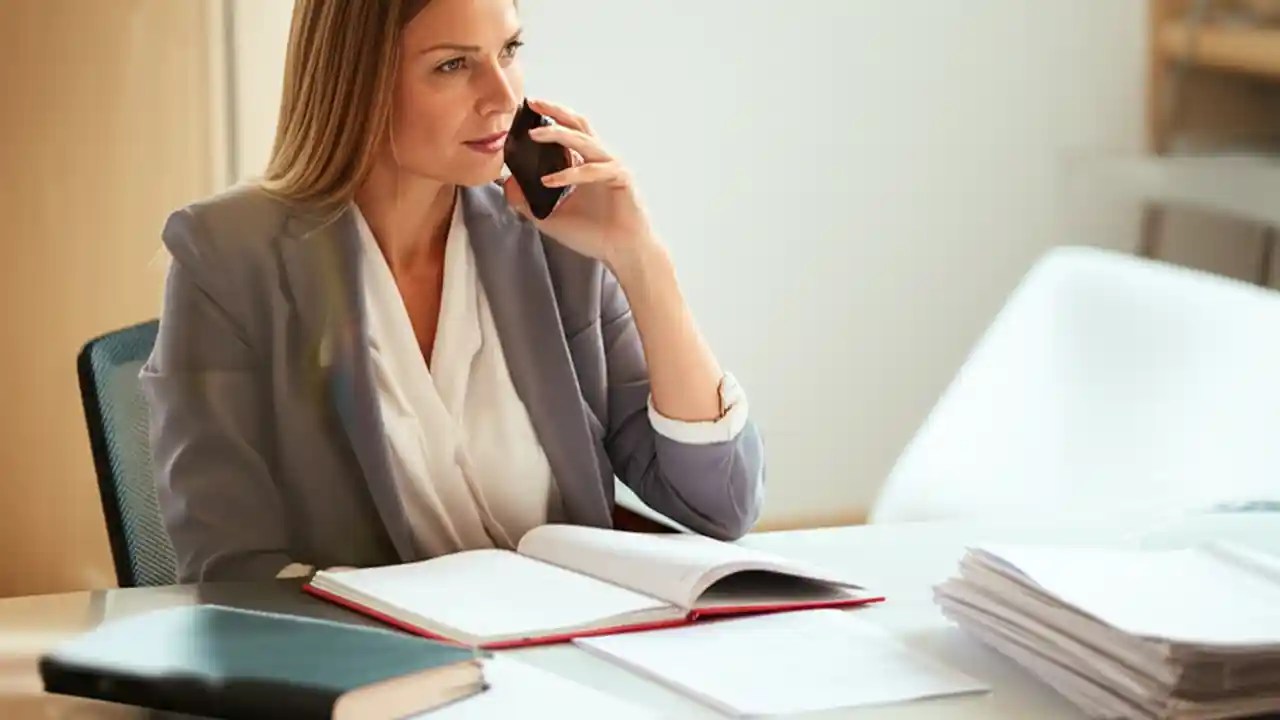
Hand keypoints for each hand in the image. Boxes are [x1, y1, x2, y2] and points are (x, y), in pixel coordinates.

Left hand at [501, 98, 660, 272]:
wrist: (622, 253)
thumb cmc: (593, 235)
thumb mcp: (550, 217)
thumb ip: (527, 201)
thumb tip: (505, 184)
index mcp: (585, 164)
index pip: (567, 133)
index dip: (548, 120)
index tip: (525, 112)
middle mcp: (599, 160)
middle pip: (578, 124)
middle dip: (555, 111)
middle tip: (532, 102)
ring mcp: (611, 167)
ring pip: (585, 142)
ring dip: (559, 135)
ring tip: (535, 135)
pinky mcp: (621, 179)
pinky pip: (593, 171)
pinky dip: (571, 174)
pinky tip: (549, 181)